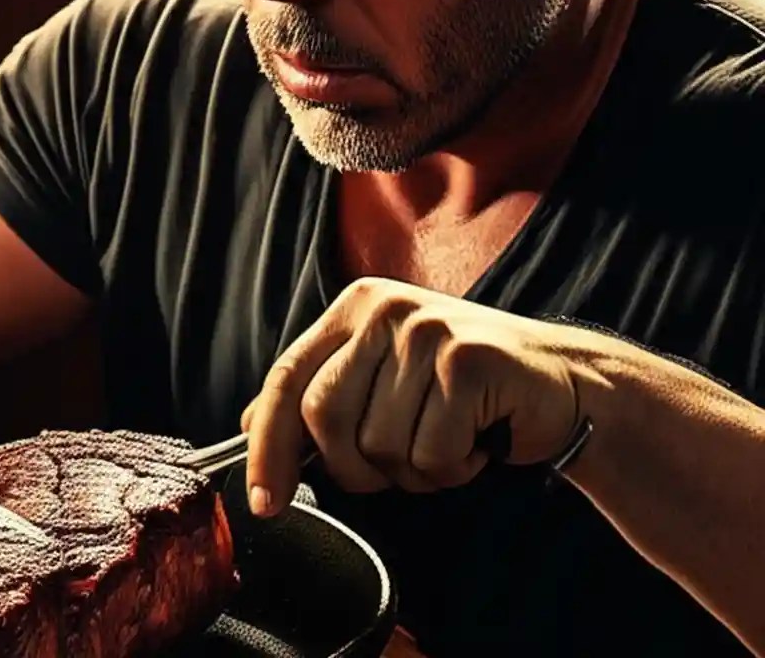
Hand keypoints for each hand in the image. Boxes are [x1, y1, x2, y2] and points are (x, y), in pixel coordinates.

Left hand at [243, 277, 595, 516]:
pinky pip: (429, 454)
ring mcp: (427, 331)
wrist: (561, 381)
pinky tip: (475, 441)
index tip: (263, 501)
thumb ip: (320, 397)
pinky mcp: (469, 361)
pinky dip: (450, 469)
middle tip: (394, 467)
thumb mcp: (382, 380)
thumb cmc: (462, 390)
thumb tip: (250, 426)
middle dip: (353, 467)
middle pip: (323, 419)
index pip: (284, 381)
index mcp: (353, 309)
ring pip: (378, 445)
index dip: (265, 449)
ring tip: (446, 441)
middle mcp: (384, 311)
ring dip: (411, 471)